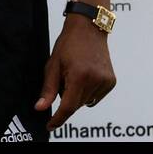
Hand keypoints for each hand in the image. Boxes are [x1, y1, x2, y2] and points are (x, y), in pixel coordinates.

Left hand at [35, 15, 116, 131]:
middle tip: (63, 79)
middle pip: (76, 105)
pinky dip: (87, 92)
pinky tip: (85, 75)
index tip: (50, 125)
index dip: (58, 119)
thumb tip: (40, 108)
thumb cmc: (68, 43)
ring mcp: (106, 81)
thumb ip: (48, 89)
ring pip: (86, 102)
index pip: (68, 107)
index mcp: (79, 76)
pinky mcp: (111, 81)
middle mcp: (95, 80)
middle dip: (66, 98)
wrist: (89, 27)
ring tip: (75, 74)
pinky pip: (95, 97)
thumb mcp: (53, 65)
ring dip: (77, 96)